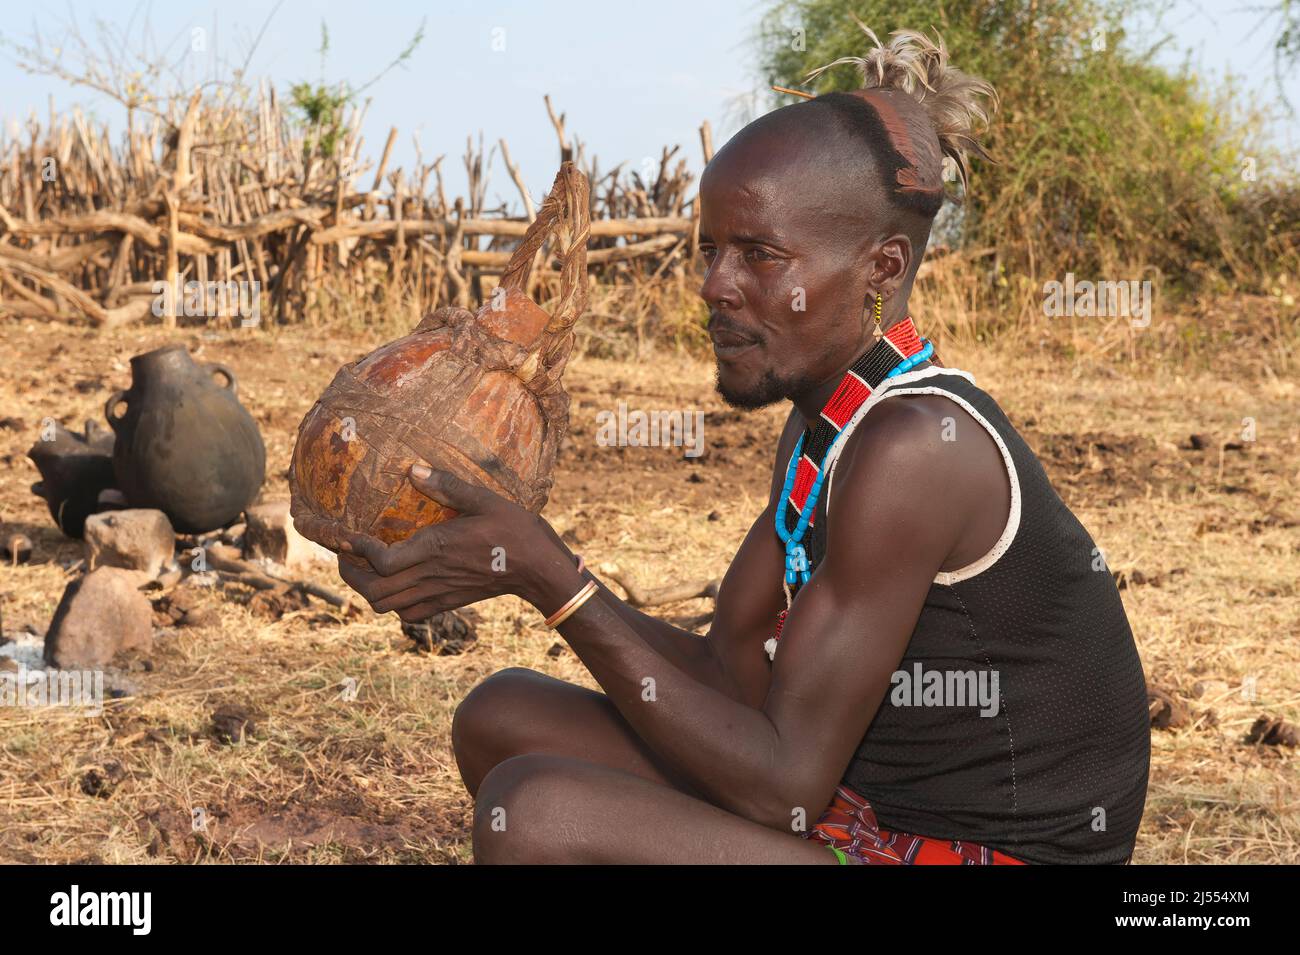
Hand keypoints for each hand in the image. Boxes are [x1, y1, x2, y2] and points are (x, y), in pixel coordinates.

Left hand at [335, 466, 568, 621]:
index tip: (348, 534)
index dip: (357, 550)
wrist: (538, 569)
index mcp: (436, 548)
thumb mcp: (484, 499)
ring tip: (364, 570)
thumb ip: (446, 486)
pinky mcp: (447, 603)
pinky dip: (392, 605)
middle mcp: (431, 575)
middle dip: (351, 573)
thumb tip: (412, 469)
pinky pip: (408, 615)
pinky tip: (397, 585)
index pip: (381, 561)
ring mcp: (438, 594)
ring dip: (367, 590)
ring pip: (386, 606)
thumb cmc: (514, 530)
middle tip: (346, 554)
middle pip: (374, 591)